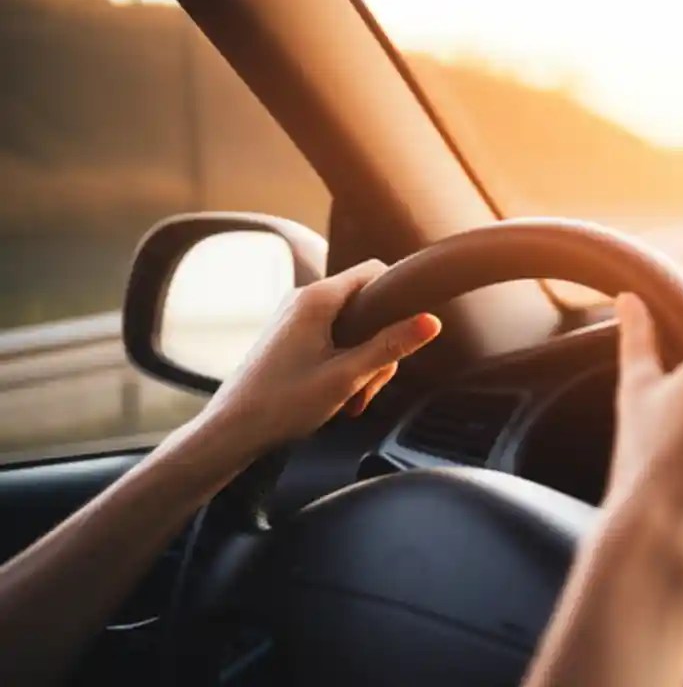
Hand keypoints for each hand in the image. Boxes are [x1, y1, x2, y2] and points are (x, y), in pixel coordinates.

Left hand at [200, 259, 440, 456]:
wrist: (231, 431)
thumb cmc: (282, 404)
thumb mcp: (347, 377)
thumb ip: (391, 347)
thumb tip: (432, 322)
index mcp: (317, 299)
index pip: (375, 272)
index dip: (399, 296)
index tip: (409, 331)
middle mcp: (304, 299)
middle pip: (367, 306)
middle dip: (379, 346)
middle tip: (371, 384)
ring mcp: (295, 318)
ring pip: (352, 328)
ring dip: (362, 362)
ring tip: (351, 397)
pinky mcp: (290, 337)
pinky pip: (333, 340)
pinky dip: (344, 364)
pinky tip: (338, 394)